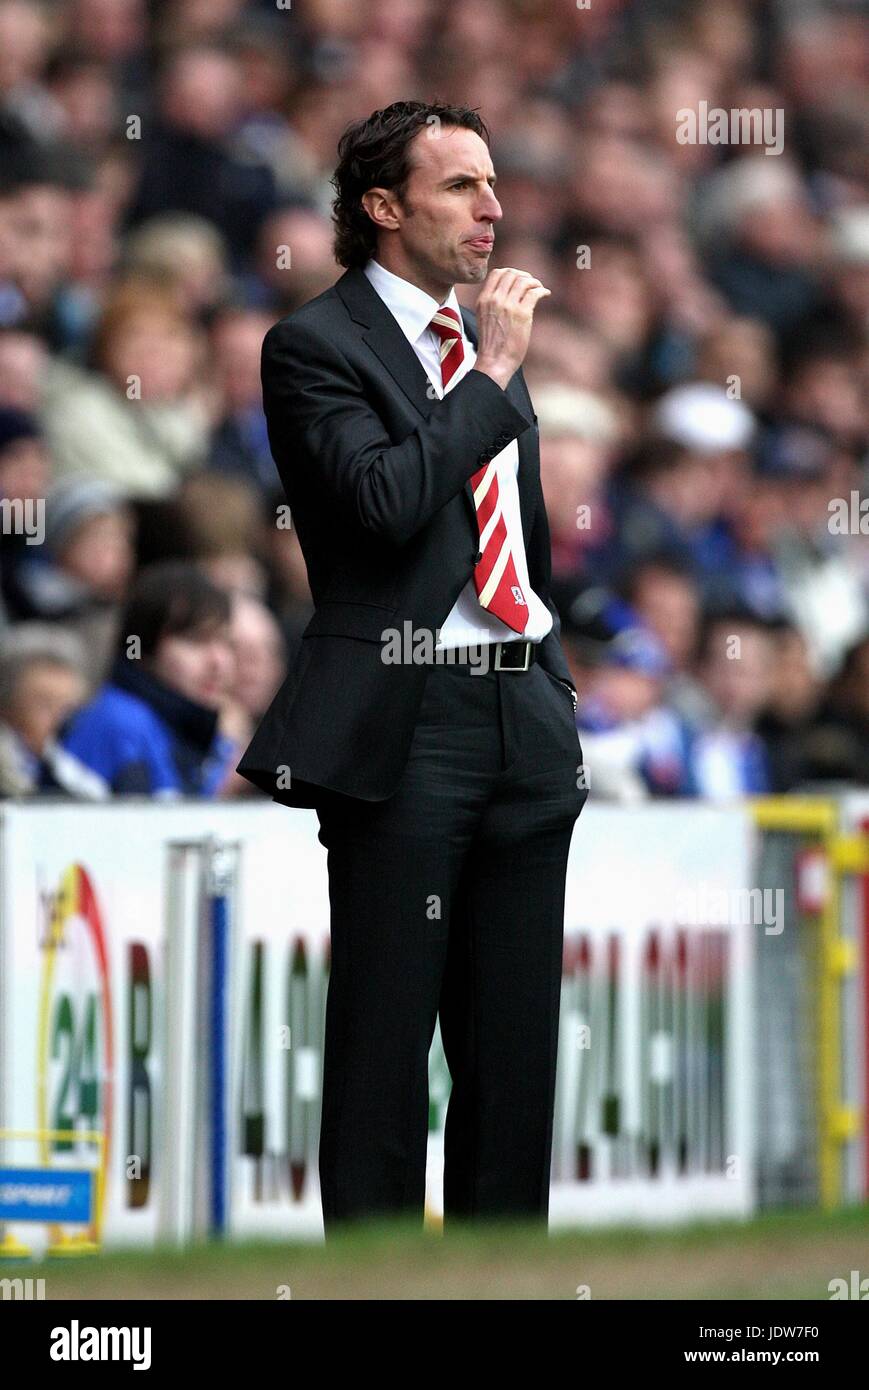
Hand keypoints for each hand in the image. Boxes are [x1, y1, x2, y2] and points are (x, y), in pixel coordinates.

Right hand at [472, 268, 550, 389]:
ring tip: (540, 288)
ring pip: (524, 280)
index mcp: (483, 299)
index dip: (510, 272)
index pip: (497, 273)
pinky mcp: (522, 314)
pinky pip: (535, 292)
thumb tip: (509, 291)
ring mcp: (508, 305)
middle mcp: (495, 299)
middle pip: (512, 274)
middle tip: (532, 283)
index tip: (518, 279)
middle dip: (524, 276)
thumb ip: (493, 303)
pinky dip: (542, 290)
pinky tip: (546, 294)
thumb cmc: (491, 345)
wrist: (494, 362)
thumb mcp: (485, 318)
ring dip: (535, 282)